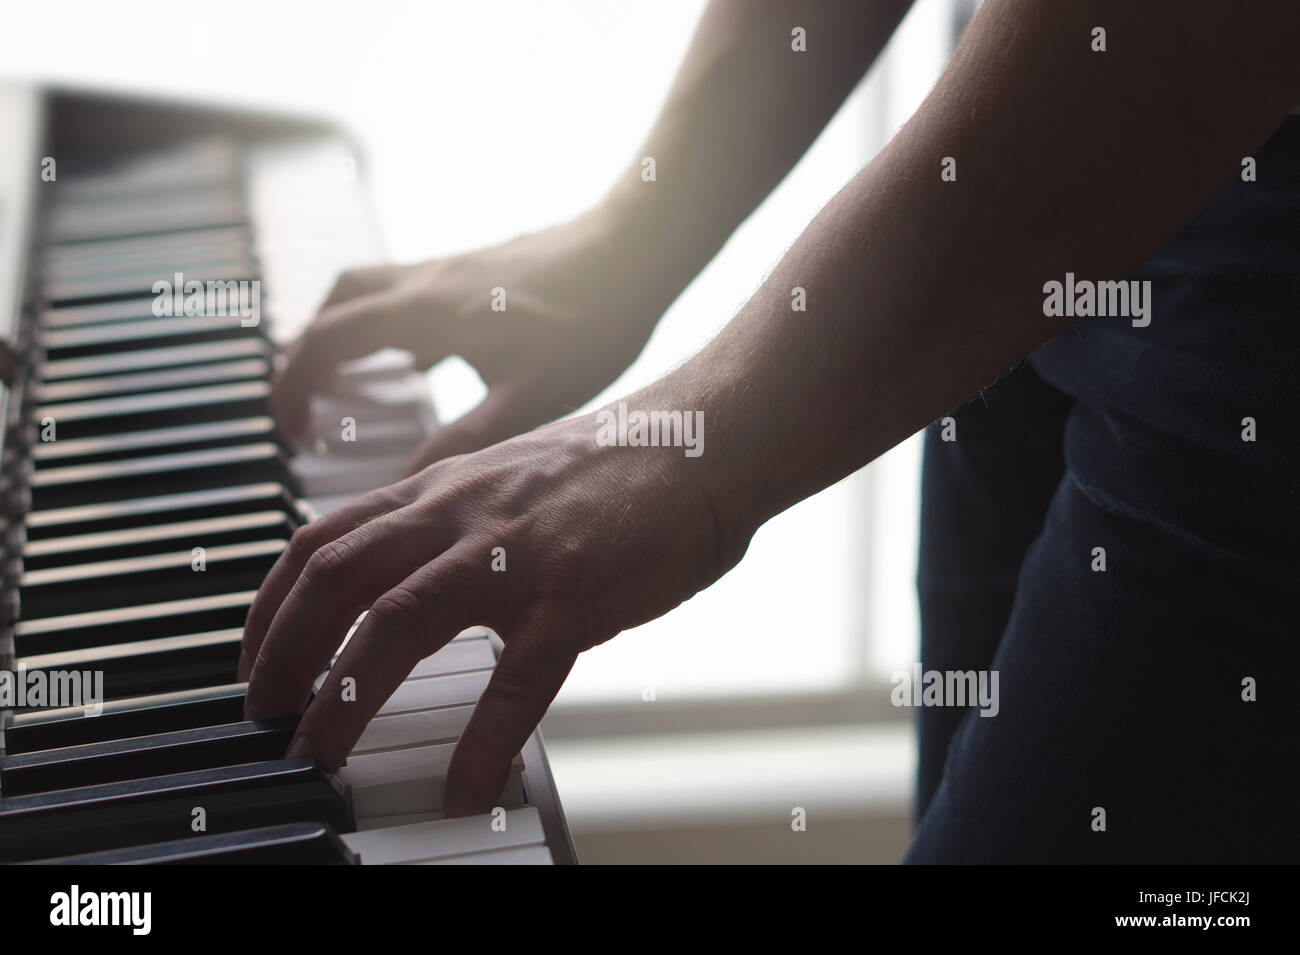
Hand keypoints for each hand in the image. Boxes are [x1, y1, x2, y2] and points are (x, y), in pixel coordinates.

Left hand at [238, 411, 730, 814]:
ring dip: (344, 696)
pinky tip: (465, 785)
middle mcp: (459, 513)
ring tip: (321, 756)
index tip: (254, 662)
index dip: (270, 608)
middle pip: (335, 578)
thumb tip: (402, 572)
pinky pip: (514, 677)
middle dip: (282, 653)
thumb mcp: (503, 479)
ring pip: (397, 622)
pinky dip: (482, 739)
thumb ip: (448, 520)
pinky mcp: (573, 593)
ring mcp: (514, 552)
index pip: (321, 541)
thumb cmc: (610, 470)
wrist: (698, 442)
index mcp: (439, 489)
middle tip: (264, 717)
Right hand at [272, 207, 680, 476]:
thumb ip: (463, 441)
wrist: (636, 249)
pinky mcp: (478, 270)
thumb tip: (406, 488)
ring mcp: (451, 270)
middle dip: (306, 355)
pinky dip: (395, 325)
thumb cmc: (591, 319)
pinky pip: (411, 292)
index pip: (326, 341)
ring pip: (367, 290)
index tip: (290, 428)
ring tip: (348, 381)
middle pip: (334, 307)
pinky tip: (424, 360)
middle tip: (306, 404)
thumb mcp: (528, 397)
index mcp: (423, 311)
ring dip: (344, 332)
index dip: (295, 384)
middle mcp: (425, 281)